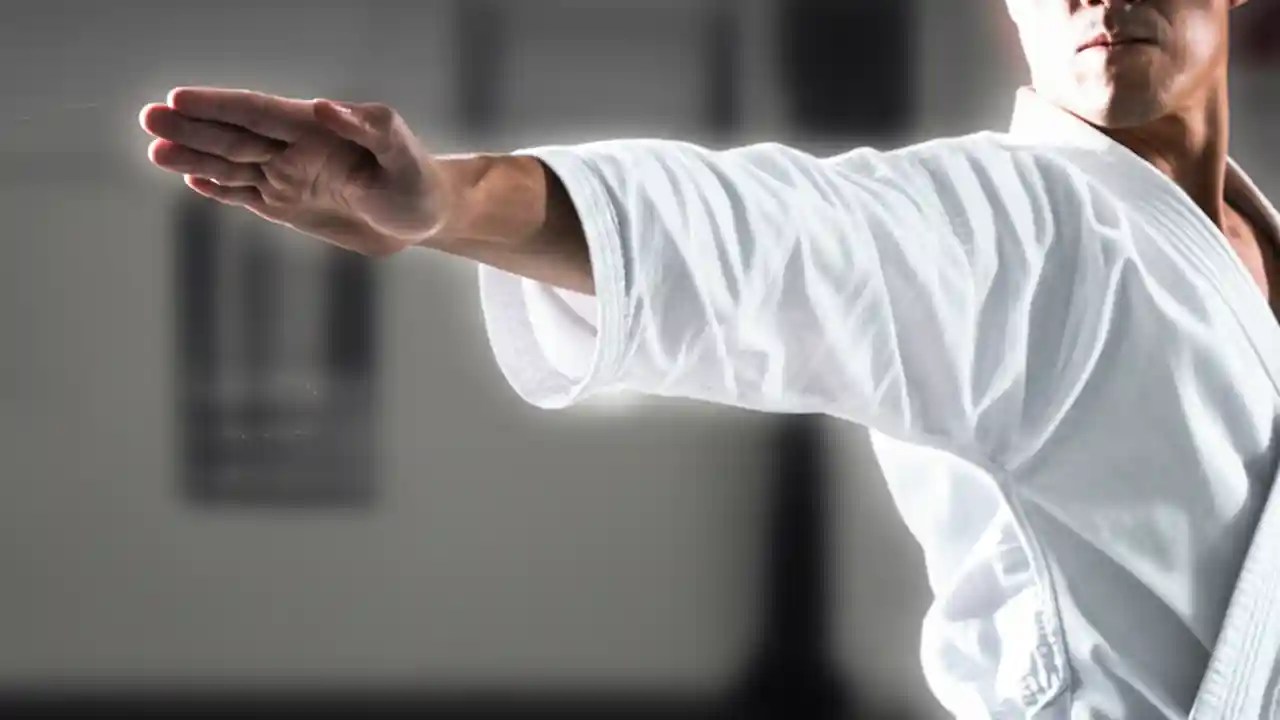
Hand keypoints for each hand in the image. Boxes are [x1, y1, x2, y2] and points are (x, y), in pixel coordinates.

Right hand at [139, 87, 452, 256]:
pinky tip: (192, 181)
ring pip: (232, 165)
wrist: (425, 217)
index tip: (180, 98)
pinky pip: (247, 195)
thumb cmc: (417, 179)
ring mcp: (287, 177)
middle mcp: (294, 148)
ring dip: (194, 160)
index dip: (220, 105)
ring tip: (155, 151)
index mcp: (315, 127)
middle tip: (149, 119)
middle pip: (233, 135)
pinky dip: (220, 190)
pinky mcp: (288, 205)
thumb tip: (327, 107)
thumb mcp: (402, 152)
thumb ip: (367, 128)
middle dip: (192, 128)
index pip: (259, 111)